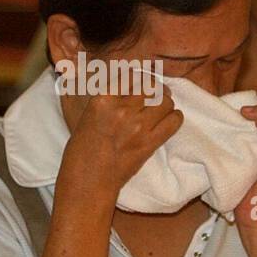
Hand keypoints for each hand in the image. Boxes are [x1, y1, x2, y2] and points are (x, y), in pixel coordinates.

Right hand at [60, 87, 181, 196]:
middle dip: (156, 89)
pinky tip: (168, 121)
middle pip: (151, 86)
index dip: (140, 77)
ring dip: (165, 103)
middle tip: (156, 95)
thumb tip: (123, 86)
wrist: (88, 181)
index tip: (142, 82)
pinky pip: (174, 120)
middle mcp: (121, 109)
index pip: (131, 75)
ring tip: (162, 109)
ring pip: (165, 101)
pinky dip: (174, 118)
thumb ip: (106, 100)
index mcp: (102, 99)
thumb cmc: (81, 151)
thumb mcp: (86, 116)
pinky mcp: (150, 142)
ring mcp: (137, 126)